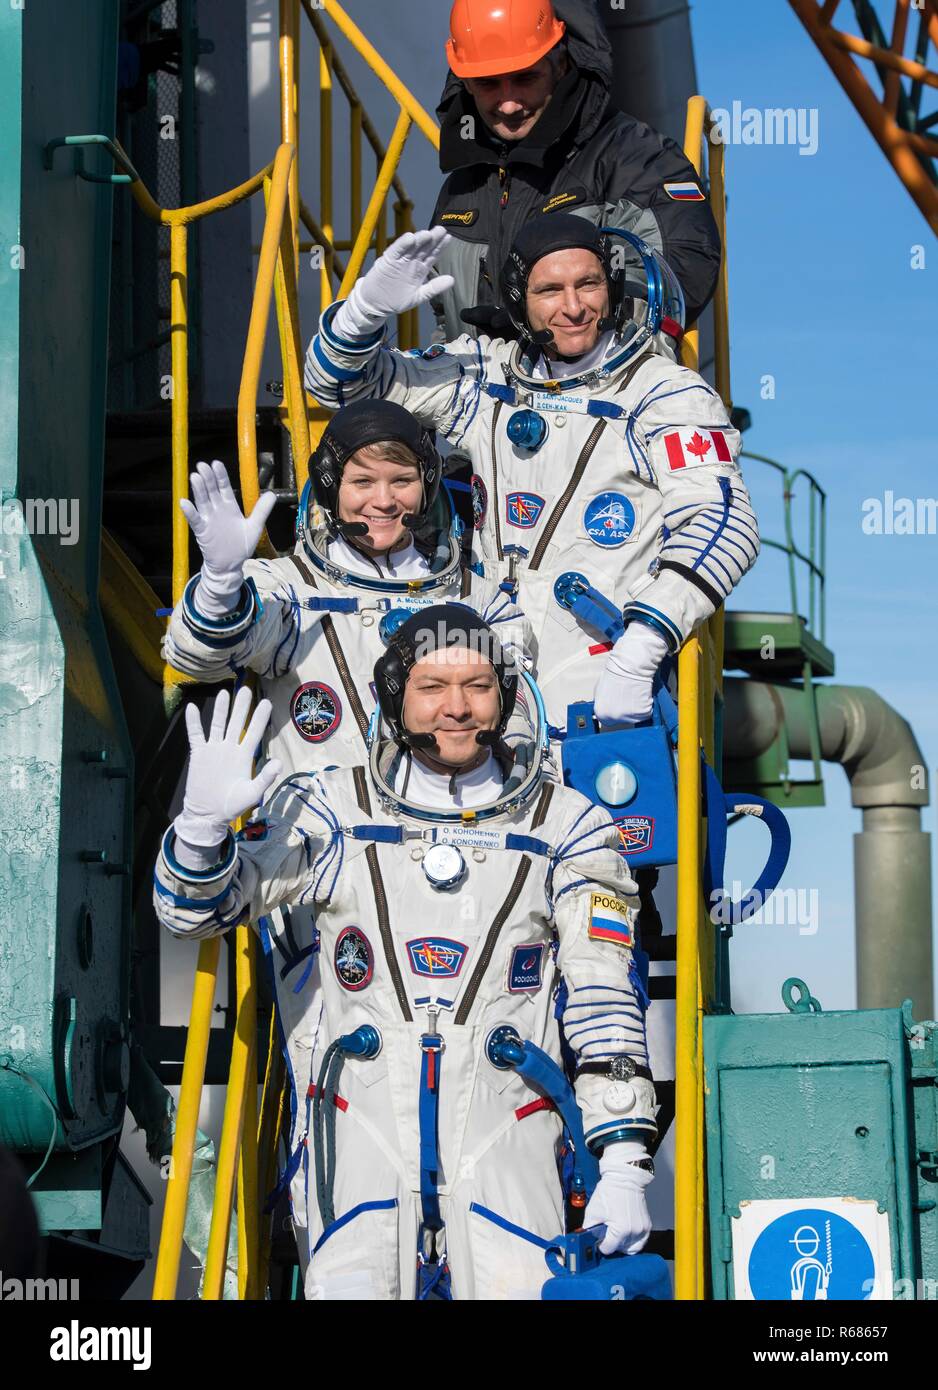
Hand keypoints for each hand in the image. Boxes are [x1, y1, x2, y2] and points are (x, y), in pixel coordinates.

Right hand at [174, 687, 282, 847]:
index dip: (260, 718)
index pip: (254, 733)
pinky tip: (193, 708)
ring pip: (218, 724)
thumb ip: (265, 778)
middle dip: (241, 707)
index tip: (266, 703)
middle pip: (237, 723)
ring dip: (221, 709)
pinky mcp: (199, 754)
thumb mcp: (251, 793)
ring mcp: (214, 750)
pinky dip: (194, 722)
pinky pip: (196, 735)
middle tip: (246, 689)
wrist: (208, 814)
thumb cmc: (232, 805)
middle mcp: (230, 749)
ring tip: (224, 693)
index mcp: (244, 756)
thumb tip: (278, 762)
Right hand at [179, 461, 275, 617]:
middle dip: (208, 478)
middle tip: (203, 465)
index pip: (224, 487)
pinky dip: (190, 512)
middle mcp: (217, 510)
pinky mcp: (202, 532)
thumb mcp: (254, 527)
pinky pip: (195, 520)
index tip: (216, 463)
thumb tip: (272, 494)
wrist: (230, 565)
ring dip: (198, 490)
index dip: (220, 476)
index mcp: (229, 507)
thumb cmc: (241, 546)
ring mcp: (208, 520)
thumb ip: (261, 510)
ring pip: (202, 502)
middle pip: (211, 491)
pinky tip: (185, 503)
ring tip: (194, 477)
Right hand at [338, 227, 454, 335]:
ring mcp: (400, 261)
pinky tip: (410, 238)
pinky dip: (402, 244)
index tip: (448, 237)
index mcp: (420, 269)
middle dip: (432, 239)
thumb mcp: (418, 296)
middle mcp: (411, 262)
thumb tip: (452, 280)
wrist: (376, 304)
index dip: (440, 247)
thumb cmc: (396, 300)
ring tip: (427, 234)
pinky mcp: (388, 261)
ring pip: (411, 247)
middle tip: (441, 230)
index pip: (432, 255)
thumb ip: (434, 288)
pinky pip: (396, 251)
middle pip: (423, 248)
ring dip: (419, 240)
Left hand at [583, 1141, 652, 1255]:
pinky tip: (625, 1233)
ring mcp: (642, 1229)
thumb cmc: (609, 1192)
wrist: (625, 1178)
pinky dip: (633, 1241)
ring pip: (631, 1248)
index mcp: (620, 1230)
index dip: (600, 1245)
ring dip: (622, 1245)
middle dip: (611, 1244)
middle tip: (606, 1234)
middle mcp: (633, 1232)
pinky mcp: (647, 1226)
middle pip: (620, 1250)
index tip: (598, 1239)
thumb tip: (585, 1240)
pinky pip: (640, 1242)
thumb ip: (588, 1229)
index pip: (608, 1249)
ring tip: (616, 1233)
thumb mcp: (592, 1211)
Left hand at [593, 623, 669, 728]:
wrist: (630, 667)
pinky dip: (645, 705)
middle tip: (626, 696)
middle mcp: (614, 718)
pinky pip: (645, 712)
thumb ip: (602, 702)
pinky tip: (640, 694)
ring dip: (635, 708)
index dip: (613, 711)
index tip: (617, 705)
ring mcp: (629, 717)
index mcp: (601, 713)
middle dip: (624, 710)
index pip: (606, 720)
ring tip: (633, 693)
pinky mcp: (643, 714)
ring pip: (634, 717)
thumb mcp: (600, 690)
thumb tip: (606, 706)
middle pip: (621, 720)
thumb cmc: (615, 673)